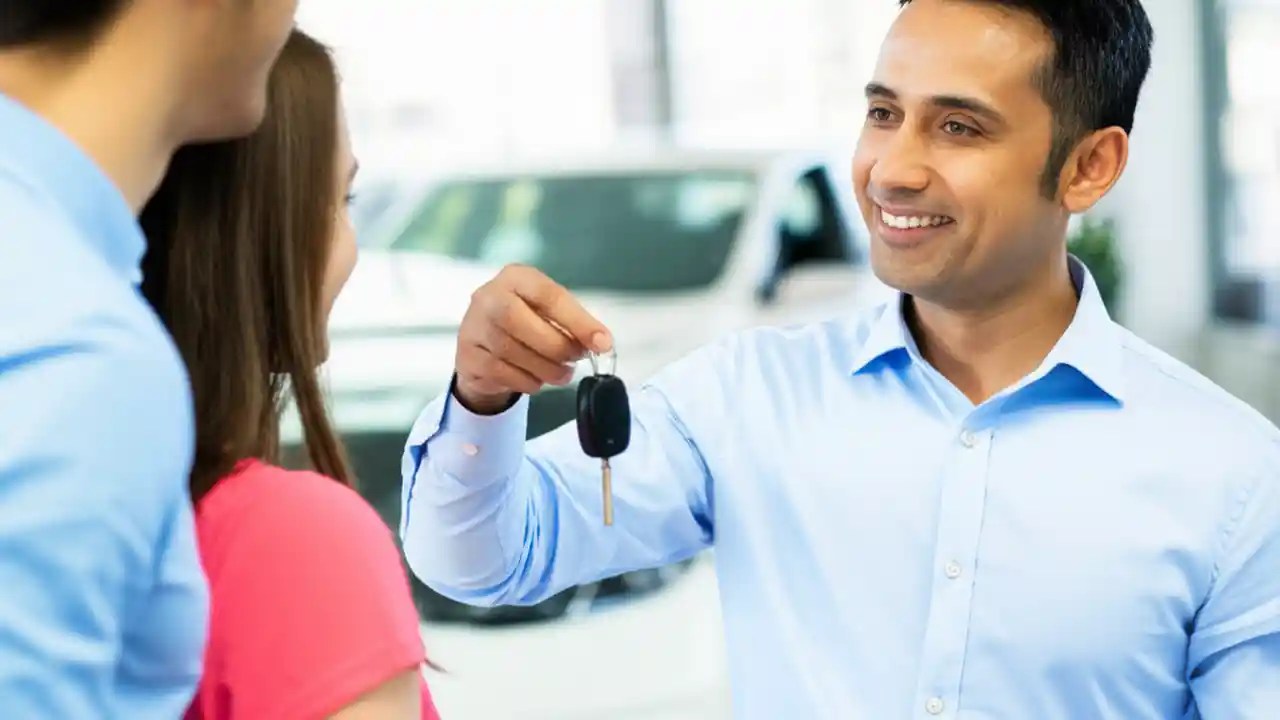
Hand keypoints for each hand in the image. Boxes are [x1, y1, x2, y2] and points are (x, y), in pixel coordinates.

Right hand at [454, 264, 612, 413]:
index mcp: (516, 277)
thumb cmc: (524, 322)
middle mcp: (489, 297)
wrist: (482, 345)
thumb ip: (572, 324)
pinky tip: (536, 378)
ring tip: (561, 373)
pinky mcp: (468, 356)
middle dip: (558, 347)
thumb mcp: (547, 312)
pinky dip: (528, 381)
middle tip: (576, 359)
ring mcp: (474, 327)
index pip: (550, 296)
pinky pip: (504, 374)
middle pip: (525, 323)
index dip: (579, 322)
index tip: (603, 343)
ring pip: (514, 353)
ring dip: (547, 369)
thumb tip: (600, 343)